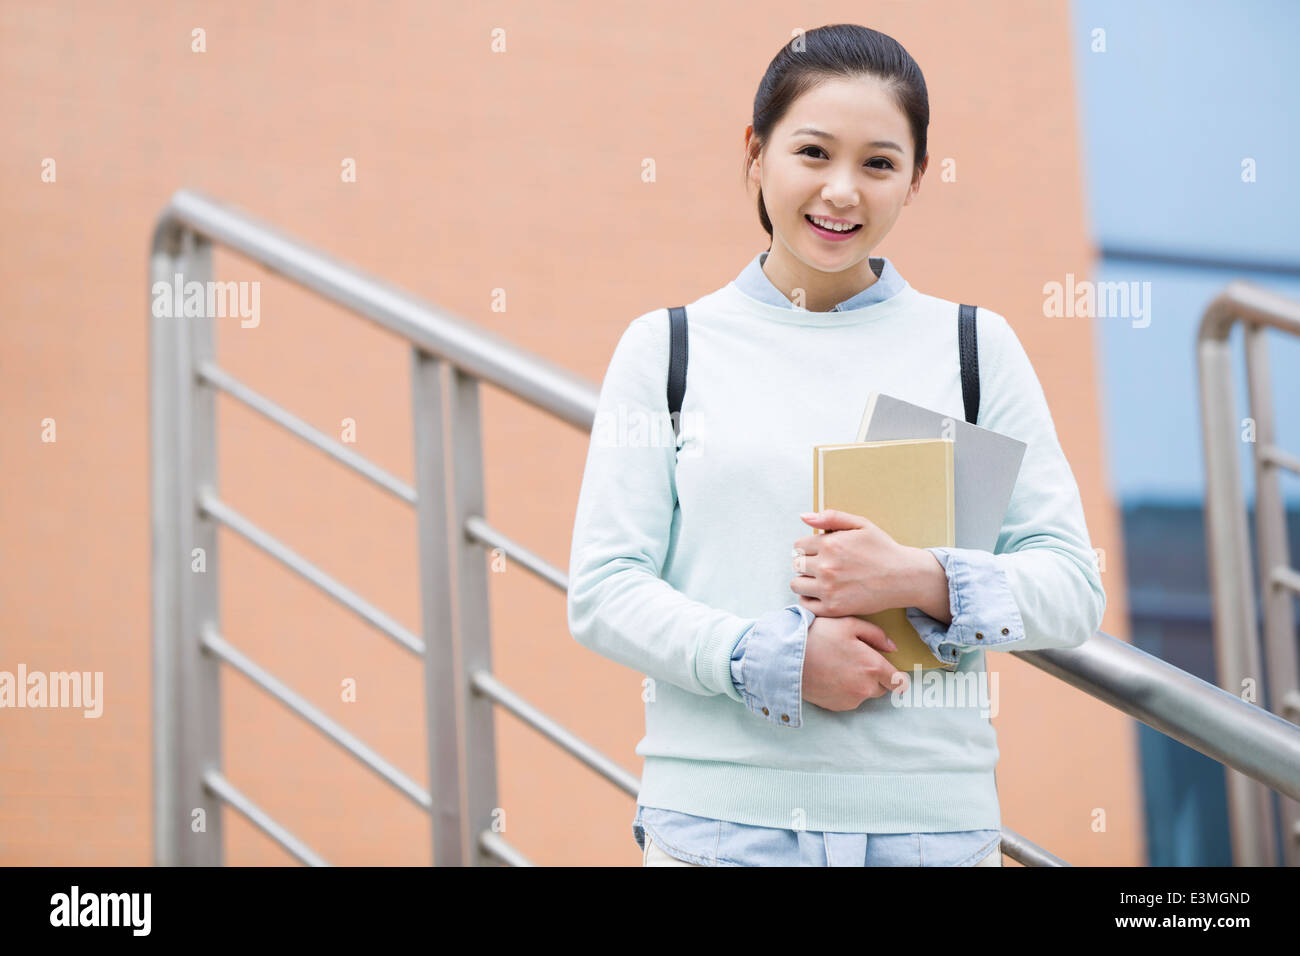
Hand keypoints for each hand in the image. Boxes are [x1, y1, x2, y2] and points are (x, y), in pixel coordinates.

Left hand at [791, 509, 920, 617]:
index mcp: (830, 544)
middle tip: (821, 565)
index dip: (808, 547)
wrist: (904, 577)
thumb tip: (804, 517)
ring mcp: (829, 589)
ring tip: (820, 579)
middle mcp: (826, 567)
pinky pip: (806, 604)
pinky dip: (809, 598)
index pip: (798, 546)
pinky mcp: (834, 608)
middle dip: (806, 563)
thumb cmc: (883, 549)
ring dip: (805, 581)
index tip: (819, 551)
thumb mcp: (861, 525)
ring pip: (796, 584)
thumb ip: (831, 518)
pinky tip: (820, 593)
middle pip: (796, 565)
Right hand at [801, 615, 908, 710]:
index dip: (897, 676)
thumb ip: (876, 634)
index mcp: (872, 667)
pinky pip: (849, 700)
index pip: (899, 682)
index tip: (891, 671)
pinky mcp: (836, 707)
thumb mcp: (848, 624)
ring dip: (859, 684)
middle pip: (881, 688)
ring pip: (864, 694)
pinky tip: (831, 676)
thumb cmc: (818, 636)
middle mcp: (865, 688)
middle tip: (856, 661)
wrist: (786, 658)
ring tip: (839, 666)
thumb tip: (892, 647)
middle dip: (874, 677)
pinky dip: (844, 691)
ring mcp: (850, 700)